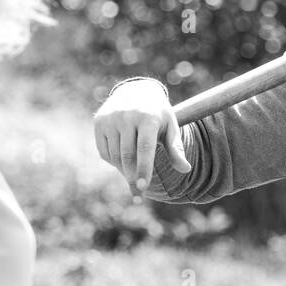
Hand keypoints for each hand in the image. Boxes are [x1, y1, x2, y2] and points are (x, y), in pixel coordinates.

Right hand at [93, 79, 190, 193]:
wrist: (136, 91)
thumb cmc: (158, 115)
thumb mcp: (170, 127)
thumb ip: (176, 149)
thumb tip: (186, 169)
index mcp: (147, 117)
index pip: (144, 148)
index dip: (143, 169)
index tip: (143, 187)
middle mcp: (126, 116)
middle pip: (128, 155)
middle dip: (133, 177)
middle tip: (139, 194)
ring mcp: (110, 118)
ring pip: (115, 156)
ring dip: (124, 169)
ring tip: (135, 169)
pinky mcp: (99, 122)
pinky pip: (104, 152)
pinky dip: (114, 161)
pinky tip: (123, 157)